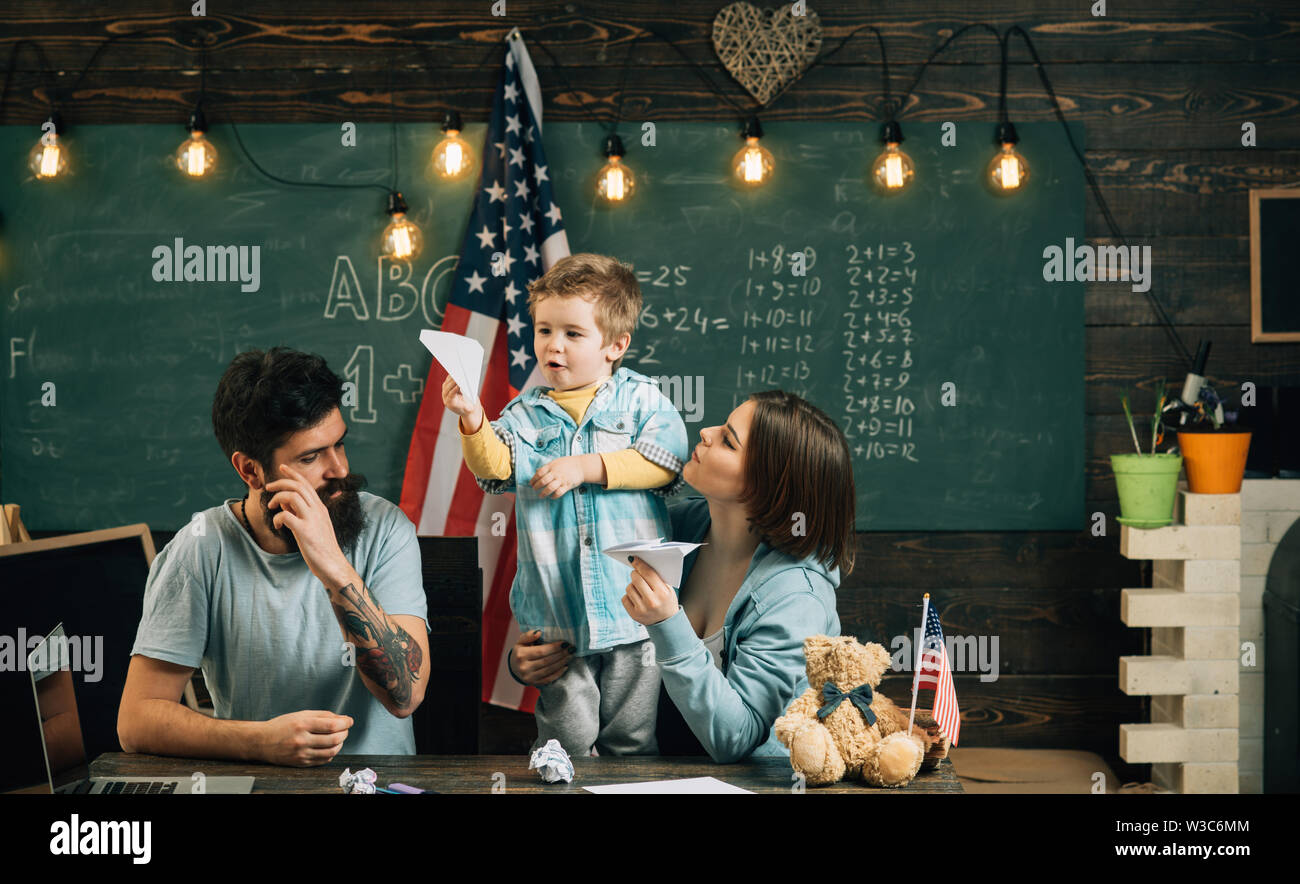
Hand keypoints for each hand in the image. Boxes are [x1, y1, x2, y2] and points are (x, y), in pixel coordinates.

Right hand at [257, 710, 352, 766]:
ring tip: (339, 738)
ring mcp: (301, 753)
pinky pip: (323, 760)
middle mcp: (302, 740)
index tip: (349, 721)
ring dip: (340, 744)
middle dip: (345, 733)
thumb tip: (342, 718)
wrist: (261, 742)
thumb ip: (323, 715)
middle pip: (334, 739)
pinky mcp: (301, 763)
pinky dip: (331, 753)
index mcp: (302, 724)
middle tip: (345, 729)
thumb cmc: (281, 726)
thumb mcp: (301, 714)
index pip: (332, 725)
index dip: (345, 723)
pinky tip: (329, 747)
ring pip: (331, 751)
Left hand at [265, 464, 346, 582]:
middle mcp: (317, 510)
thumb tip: (284, 501)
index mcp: (320, 508)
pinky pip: (286, 516)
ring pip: (292, 496)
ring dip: (277, 497)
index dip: (293, 474)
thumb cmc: (322, 547)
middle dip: (280, 482)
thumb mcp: (313, 525)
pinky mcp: (305, 531)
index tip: (282, 468)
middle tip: (268, 487)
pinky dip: (278, 518)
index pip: (306, 484)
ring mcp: (312, 520)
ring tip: (271, 506)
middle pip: (298, 486)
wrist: (333, 564)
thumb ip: (300, 512)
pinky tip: (278, 525)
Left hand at [442, 376, 483, 432]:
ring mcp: (445, 391)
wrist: (466, 407)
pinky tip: (457, 371)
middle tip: (459, 375)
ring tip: (458, 371)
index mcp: (450, 403)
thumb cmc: (469, 408)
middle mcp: (446, 397)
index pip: (450, 395)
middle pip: (448, 387)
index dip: (454, 390)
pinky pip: (448, 380)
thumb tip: (468, 398)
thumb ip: (468, 406)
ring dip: (452, 377)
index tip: (459, 385)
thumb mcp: (470, 409)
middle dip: (454, 381)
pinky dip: (452, 376)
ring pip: (447, 382)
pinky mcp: (447, 386)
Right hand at [509, 630, 571, 685]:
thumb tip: (539, 632)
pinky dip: (558, 673)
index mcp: (521, 655)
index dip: (555, 647)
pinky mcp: (533, 683)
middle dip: (561, 654)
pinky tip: (565, 666)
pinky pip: (549, 679)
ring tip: (570, 655)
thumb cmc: (520, 651)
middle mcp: (524, 667)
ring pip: (549, 670)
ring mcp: (529, 677)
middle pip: (547, 661)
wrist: (514, 667)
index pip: (541, 651)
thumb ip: (529, 635)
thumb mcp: (521, 641)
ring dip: (562, 662)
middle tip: (572, 649)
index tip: (565, 643)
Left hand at [530, 456, 584, 498]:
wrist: (581, 466)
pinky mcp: (567, 485)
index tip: (531, 483)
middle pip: (543, 481)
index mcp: (551, 466)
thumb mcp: (555, 462)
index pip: (539, 473)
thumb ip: (546, 467)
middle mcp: (556, 473)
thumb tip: (537, 471)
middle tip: (534, 489)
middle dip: (537, 486)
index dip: (533, 479)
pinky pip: (559, 493)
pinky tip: (551, 497)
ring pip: (550, 488)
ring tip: (541, 496)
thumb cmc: (567, 463)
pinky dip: (554, 496)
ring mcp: (561, 480)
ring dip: (544, 493)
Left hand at [622, 556, 678, 625]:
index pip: (648, 573)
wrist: (667, 623)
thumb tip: (640, 563)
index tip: (633, 559)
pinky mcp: (634, 615)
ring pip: (629, 587)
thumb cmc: (667, 601)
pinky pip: (625, 597)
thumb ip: (657, 577)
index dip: (640, 564)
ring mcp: (642, 609)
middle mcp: (652, 602)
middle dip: (635, 573)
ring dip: (632, 585)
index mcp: (662, 593)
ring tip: (639, 588)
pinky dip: (629, 595)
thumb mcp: (668, 589)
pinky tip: (636, 597)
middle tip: (636, 573)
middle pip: (636, 579)